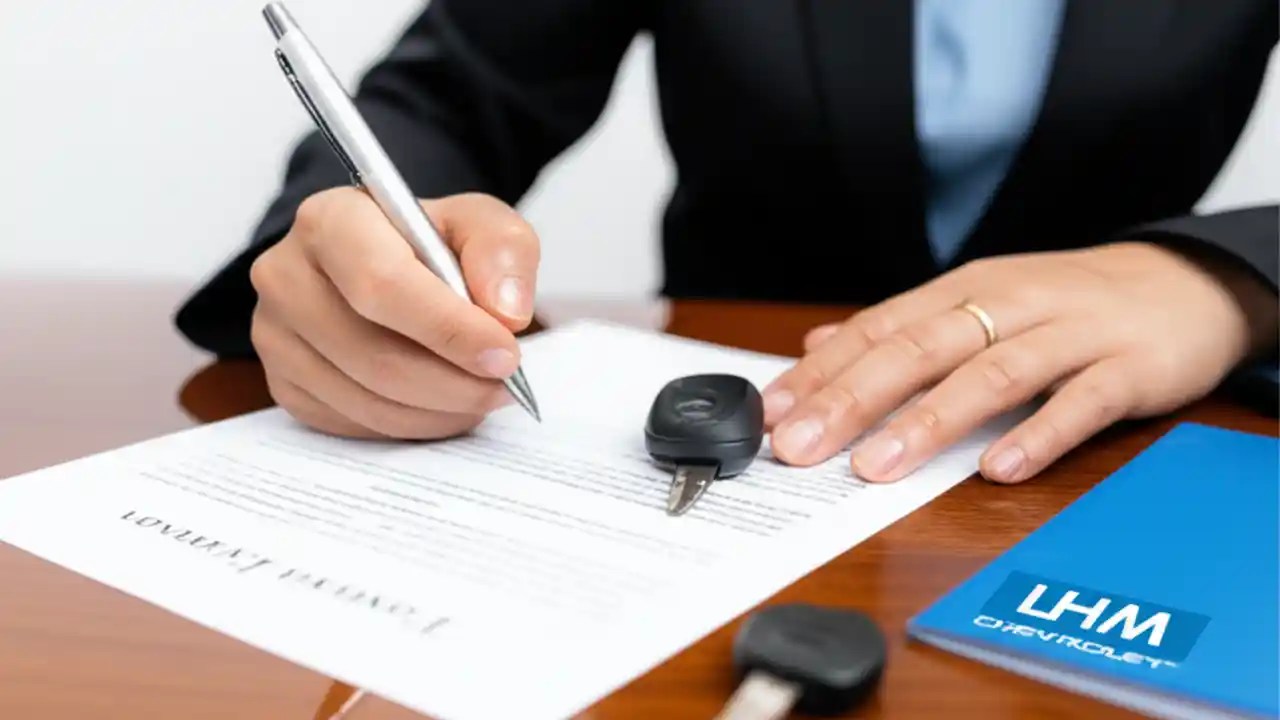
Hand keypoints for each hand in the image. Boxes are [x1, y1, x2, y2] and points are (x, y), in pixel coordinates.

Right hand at [249, 189, 538, 438]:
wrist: (388, 267)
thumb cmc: (431, 244)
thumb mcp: (480, 224)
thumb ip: (503, 251)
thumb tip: (505, 314)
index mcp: (331, 220)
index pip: (381, 284)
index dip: (449, 329)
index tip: (505, 356)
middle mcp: (286, 275)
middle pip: (374, 354)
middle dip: (454, 383)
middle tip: (505, 387)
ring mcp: (276, 335)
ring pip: (366, 399)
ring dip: (439, 410)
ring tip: (482, 395)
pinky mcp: (284, 383)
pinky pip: (353, 424)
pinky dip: (411, 425)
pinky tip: (443, 404)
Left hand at [762, 242, 1277, 482]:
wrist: (1186, 283)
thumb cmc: (1065, 304)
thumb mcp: (979, 302)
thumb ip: (901, 328)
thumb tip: (818, 345)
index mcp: (965, 290)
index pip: (880, 329)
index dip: (823, 372)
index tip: (773, 412)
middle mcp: (1010, 305)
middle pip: (921, 350)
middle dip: (853, 399)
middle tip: (801, 445)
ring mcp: (1071, 334)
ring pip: (992, 375)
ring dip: (929, 421)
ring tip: (877, 466)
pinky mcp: (1127, 368)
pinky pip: (1081, 403)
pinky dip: (1039, 435)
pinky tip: (999, 469)